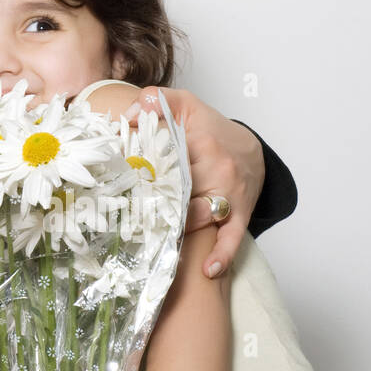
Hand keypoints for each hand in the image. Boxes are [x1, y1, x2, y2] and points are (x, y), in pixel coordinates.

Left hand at [132, 86, 264, 279]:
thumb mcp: (184, 104)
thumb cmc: (211, 129)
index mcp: (200, 142)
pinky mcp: (241, 213)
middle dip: (153, 206)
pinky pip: (232, 237)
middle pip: (179, 192)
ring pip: (200, 216)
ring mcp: (231, 194)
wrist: (251, 149)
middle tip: (126, 219)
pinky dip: (221, 255)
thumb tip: (130, 115)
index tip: (119, 184)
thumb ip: (155, 100)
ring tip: (150, 240)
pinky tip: (207, 270)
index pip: (165, 160)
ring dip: (176, 230)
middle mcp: (218, 169)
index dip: (141, 173)